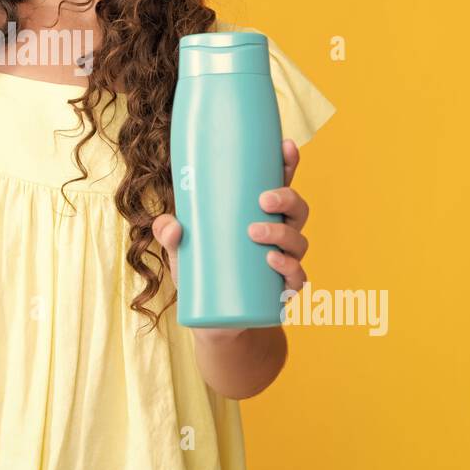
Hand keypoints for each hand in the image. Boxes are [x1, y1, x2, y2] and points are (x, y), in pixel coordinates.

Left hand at [151, 139, 311, 318]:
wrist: (217, 324)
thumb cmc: (204, 276)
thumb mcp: (181, 252)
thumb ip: (170, 234)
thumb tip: (172, 224)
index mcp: (259, 216)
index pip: (279, 184)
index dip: (287, 163)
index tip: (286, 146)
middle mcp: (279, 235)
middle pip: (297, 208)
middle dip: (287, 198)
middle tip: (263, 200)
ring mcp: (285, 262)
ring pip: (299, 240)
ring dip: (282, 234)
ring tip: (256, 233)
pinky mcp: (283, 290)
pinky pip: (298, 276)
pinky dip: (289, 268)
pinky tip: (273, 262)